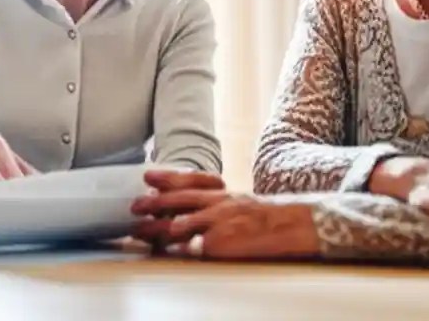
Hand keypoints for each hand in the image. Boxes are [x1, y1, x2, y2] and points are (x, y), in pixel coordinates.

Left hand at [133, 175, 317, 259]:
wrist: (294, 226)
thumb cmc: (271, 219)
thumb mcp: (243, 204)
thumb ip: (221, 205)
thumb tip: (199, 211)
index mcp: (224, 194)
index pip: (190, 182)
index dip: (167, 179)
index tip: (147, 176)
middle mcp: (219, 204)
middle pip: (179, 200)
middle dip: (154, 203)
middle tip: (134, 206)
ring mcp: (219, 223)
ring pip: (180, 223)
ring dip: (157, 228)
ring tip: (140, 232)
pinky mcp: (223, 244)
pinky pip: (194, 247)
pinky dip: (178, 249)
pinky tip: (165, 251)